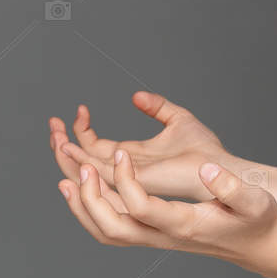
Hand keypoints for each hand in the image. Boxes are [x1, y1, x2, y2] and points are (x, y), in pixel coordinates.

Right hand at [48, 91, 232, 201]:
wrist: (224, 169)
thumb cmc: (208, 151)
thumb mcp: (179, 120)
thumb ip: (157, 106)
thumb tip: (136, 96)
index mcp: (133, 160)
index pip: (96, 150)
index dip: (82, 132)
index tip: (80, 109)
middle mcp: (126, 172)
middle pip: (83, 162)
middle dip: (63, 144)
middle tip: (52, 123)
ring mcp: (128, 179)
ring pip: (84, 169)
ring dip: (65, 151)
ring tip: (55, 130)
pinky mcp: (133, 181)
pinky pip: (97, 173)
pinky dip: (79, 160)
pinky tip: (67, 145)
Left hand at [56, 149, 276, 268]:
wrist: (258, 246)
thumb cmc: (257, 220)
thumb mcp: (254, 202)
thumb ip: (232, 186)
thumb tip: (208, 170)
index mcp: (185, 225)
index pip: (141, 209)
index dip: (125, 182)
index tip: (120, 152)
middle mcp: (164, 237)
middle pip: (113, 228)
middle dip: (90, 198)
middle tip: (81, 165)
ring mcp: (156, 239)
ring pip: (107, 233)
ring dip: (83, 206)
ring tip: (68, 175)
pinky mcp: (153, 234)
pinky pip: (113, 228)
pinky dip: (92, 210)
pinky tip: (84, 187)